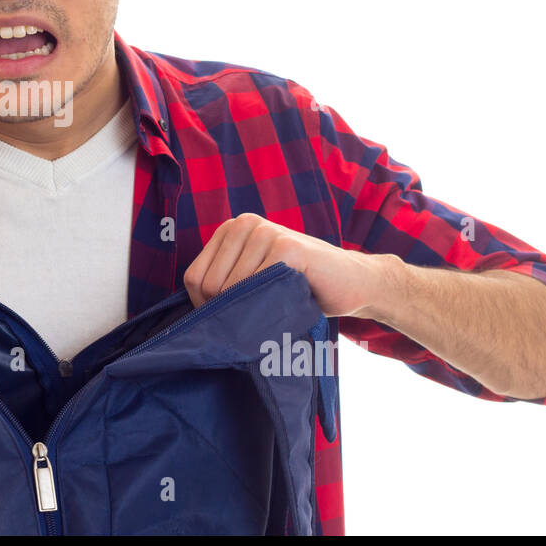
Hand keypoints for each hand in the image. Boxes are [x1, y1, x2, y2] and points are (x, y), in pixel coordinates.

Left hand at [182, 212, 395, 316]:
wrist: (354, 282)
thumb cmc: (299, 287)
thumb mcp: (253, 279)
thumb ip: (224, 285)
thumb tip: (192, 321)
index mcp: (231, 229)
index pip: (194, 278)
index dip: (208, 307)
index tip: (235, 316)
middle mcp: (244, 224)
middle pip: (209, 285)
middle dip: (229, 312)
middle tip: (259, 317)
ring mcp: (266, 232)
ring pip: (230, 289)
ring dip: (251, 311)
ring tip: (276, 309)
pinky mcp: (287, 247)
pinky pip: (256, 287)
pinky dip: (268, 307)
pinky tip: (288, 303)